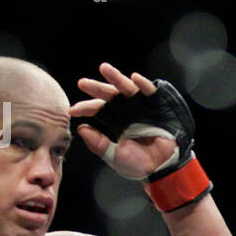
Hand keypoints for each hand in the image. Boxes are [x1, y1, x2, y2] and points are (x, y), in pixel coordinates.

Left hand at [70, 62, 181, 179]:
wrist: (163, 167)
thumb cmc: (139, 163)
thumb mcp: (114, 156)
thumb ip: (98, 144)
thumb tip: (81, 129)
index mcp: (115, 122)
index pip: (98, 110)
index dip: (85, 108)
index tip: (72, 110)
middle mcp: (126, 111)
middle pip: (109, 95)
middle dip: (96, 88)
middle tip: (82, 83)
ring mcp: (141, 106)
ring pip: (126, 88)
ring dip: (116, 78)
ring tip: (104, 69)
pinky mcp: (157, 104)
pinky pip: (150, 91)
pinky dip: (143, 84)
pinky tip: (134, 78)